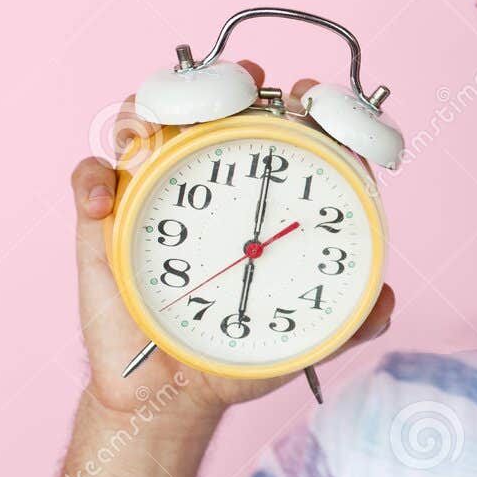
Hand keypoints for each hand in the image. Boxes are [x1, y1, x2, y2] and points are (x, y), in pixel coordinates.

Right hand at [71, 67, 394, 417]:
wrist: (171, 395)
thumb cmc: (235, 352)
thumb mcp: (304, 335)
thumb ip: (351, 319)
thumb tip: (386, 299)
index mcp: (254, 202)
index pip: (275, 132)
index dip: (296, 105)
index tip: (312, 98)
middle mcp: (203, 185)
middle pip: (208, 106)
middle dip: (224, 81)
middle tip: (245, 86)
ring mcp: (151, 195)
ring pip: (142, 121)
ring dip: (149, 108)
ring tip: (159, 126)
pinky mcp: (103, 220)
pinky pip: (90, 177)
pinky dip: (92, 181)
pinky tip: (102, 206)